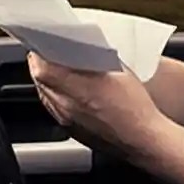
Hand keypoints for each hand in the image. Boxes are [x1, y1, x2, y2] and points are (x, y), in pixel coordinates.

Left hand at [27, 53, 166, 155]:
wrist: (144, 140)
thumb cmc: (137, 109)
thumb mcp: (121, 72)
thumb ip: (99, 58)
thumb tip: (88, 48)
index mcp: (77, 89)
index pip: (42, 68)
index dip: (39, 53)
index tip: (44, 42)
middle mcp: (66, 107)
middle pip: (40, 81)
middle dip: (42, 64)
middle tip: (50, 53)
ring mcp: (66, 121)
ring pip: (45, 95)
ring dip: (48, 81)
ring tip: (59, 70)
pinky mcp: (71, 131)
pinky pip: (54, 109)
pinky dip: (56, 96)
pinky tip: (70, 91)